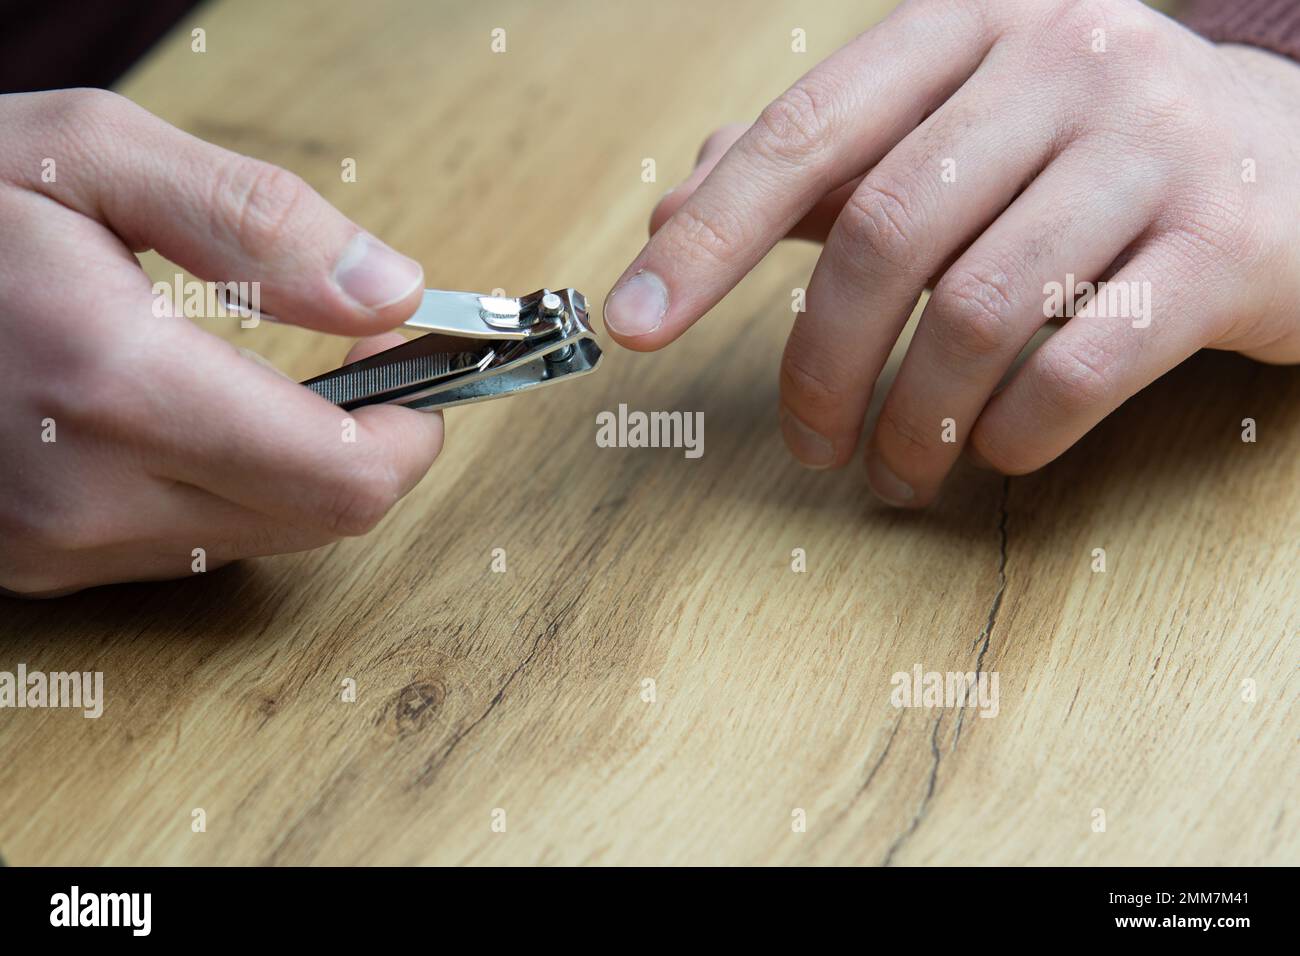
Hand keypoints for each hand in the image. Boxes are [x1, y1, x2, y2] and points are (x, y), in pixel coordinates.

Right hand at [0, 89, 441, 595]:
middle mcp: (81, 494)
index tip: (417, 373)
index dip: (410, 430)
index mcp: (112, 384)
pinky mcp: (32, 561)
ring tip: (265, 382)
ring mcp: (51, 544)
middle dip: (364, 446)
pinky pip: (184, 550)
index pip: (343, 478)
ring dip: (294, 471)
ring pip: (257, 542)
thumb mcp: (88, 156)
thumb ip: (257, 223)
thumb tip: (390, 291)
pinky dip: (224, 492)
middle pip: (317, 522)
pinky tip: (195, 422)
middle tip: (354, 364)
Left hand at [604, 0, 1299, 505]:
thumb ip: (819, 163)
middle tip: (809, 445)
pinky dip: (1015, 432)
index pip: (807, 131)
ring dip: (913, 420)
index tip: (637, 323)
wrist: (1299, 158)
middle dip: (821, 364)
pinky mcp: (1226, 246)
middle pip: (887, 232)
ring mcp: (1154, 147)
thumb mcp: (953, 123)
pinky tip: (997, 449)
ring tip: (895, 470)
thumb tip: (673, 212)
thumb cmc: (1089, 150)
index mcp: (970, 25)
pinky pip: (1082, 364)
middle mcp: (1063, 63)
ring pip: (981, 310)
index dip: (710, 236)